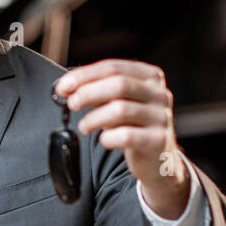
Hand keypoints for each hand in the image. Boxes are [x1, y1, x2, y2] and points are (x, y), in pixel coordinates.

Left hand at [53, 59, 188, 218]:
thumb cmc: (133, 125)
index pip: (113, 67)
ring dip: (94, 118)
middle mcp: (160, 93)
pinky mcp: (159, 140)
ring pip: (121, 109)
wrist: (159, 159)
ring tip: (84, 126)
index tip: (63, 87)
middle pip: (119, 85)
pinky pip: (127, 136)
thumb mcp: (118, 102)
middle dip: (88, 93)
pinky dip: (108, 137)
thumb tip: (65, 87)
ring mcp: (162, 117)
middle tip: (72, 104)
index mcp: (150, 76)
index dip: (84, 75)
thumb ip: (97, 91)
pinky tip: (104, 139)